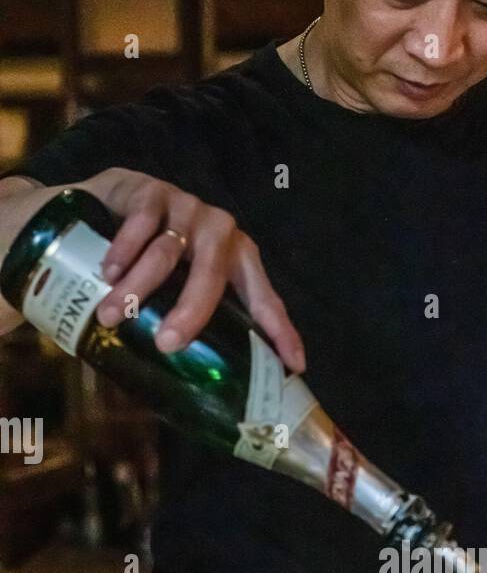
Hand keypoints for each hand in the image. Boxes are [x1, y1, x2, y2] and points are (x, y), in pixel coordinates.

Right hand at [81, 167, 305, 372]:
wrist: (114, 200)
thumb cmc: (154, 254)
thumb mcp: (179, 283)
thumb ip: (190, 315)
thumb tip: (185, 380)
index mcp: (239, 260)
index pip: (264, 299)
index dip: (280, 330)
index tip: (293, 365)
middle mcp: (221, 233)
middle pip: (211, 276)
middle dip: (189, 312)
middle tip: (166, 344)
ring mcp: (189, 209)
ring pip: (166, 254)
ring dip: (136, 288)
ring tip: (110, 317)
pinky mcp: (155, 192)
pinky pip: (141, 226)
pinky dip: (122, 252)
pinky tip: (107, 273)